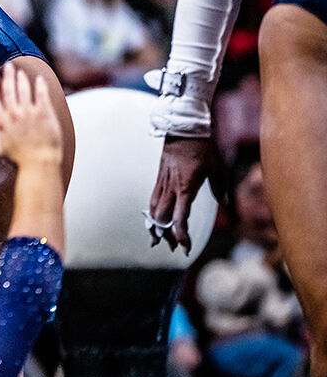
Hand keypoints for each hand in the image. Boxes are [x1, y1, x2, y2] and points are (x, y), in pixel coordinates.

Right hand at [0, 63, 63, 168]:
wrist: (40, 163)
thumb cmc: (21, 158)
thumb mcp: (2, 147)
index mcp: (3, 122)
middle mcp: (14, 114)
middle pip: (9, 90)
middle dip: (7, 76)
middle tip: (7, 66)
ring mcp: (29, 112)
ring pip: (23, 89)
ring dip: (20, 78)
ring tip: (19, 71)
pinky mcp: (44, 112)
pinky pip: (41, 94)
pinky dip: (39, 85)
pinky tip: (38, 79)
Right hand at [148, 135, 221, 252]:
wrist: (183, 129)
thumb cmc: (202, 148)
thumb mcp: (217, 167)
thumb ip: (219, 187)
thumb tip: (225, 203)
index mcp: (186, 188)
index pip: (180, 217)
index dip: (180, 234)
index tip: (184, 247)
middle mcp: (171, 188)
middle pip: (162, 217)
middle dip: (165, 235)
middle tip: (172, 247)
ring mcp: (163, 182)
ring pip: (153, 209)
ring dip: (155, 226)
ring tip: (157, 239)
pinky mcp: (159, 178)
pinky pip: (153, 199)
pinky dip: (152, 213)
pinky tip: (154, 220)